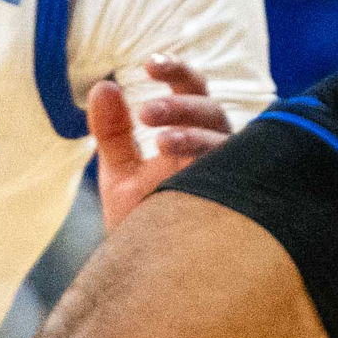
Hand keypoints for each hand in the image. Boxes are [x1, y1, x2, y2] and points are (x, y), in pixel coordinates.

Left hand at [90, 56, 230, 229]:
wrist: (152, 272)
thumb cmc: (142, 218)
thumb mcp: (119, 171)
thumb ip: (111, 131)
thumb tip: (102, 86)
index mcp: (192, 131)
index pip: (192, 90)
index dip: (176, 71)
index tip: (148, 65)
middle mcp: (216, 146)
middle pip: (211, 108)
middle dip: (180, 104)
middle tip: (146, 112)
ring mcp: (230, 172)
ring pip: (223, 137)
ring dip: (192, 132)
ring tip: (159, 141)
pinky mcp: (235, 197)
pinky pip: (232, 171)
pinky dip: (208, 161)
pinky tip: (180, 164)